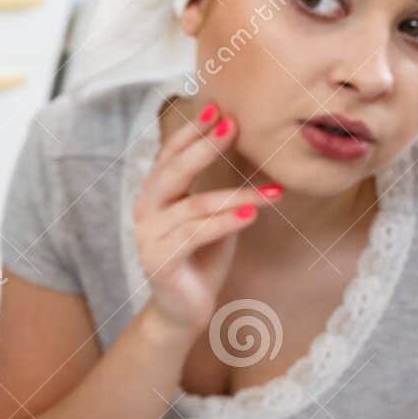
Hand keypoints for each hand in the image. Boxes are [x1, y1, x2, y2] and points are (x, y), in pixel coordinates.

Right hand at [132, 102, 280, 338]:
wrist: (182, 310)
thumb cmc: (200, 257)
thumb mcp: (209, 214)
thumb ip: (213, 186)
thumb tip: (240, 145)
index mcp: (155, 194)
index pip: (170, 155)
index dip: (192, 132)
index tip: (218, 108)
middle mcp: (146, 210)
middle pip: (174, 172)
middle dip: (204, 146)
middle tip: (233, 124)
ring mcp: (149, 236)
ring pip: (195, 206)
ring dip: (237, 196)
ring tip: (272, 192)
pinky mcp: (160, 261)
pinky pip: (195, 236)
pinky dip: (225, 224)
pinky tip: (251, 217)